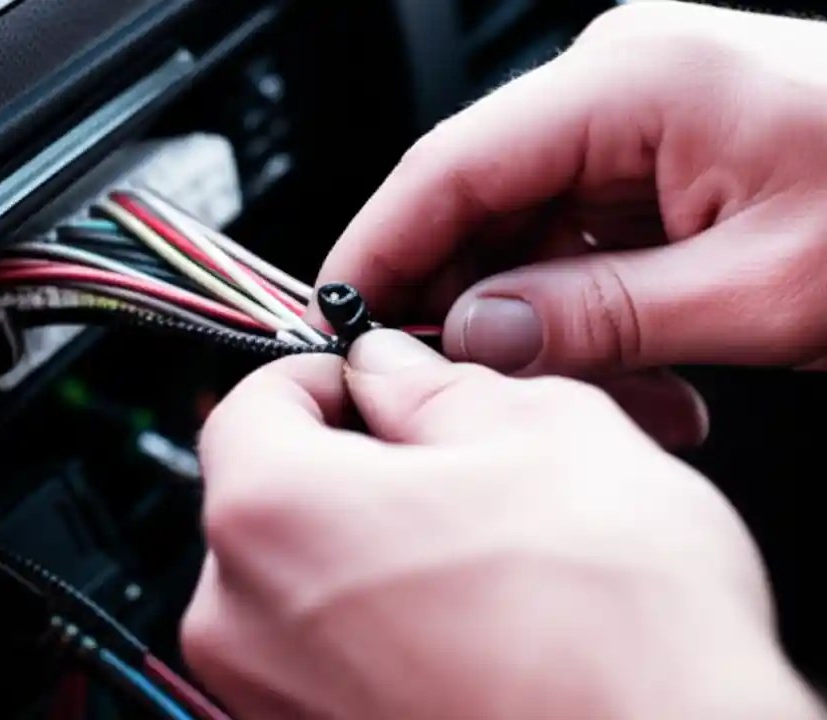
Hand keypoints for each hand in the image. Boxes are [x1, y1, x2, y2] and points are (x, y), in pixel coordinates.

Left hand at [182, 330, 819, 718]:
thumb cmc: (618, 638)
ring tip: (484, 563)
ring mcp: (270, 701)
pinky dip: (382, 634)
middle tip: (456, 472)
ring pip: (305, 585)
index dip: (328, 379)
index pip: (252, 404)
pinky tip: (475, 633)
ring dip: (375, 556)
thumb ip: (439, 388)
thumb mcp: (548, 435)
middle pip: (273, 500)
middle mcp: (242, 622)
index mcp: (273, 513)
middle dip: (355, 471)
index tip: (383, 387)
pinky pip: (327, 662)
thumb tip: (393, 373)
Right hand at [315, 3, 826, 446]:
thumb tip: (475, 336)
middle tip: (468, 393)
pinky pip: (588, 237)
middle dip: (469, 305)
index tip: (337, 320)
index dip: (379, 248)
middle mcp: (623, 81)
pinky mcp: (667, 154)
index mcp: (631, 77)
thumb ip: (595, 314)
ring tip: (601, 397)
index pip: (451, 165)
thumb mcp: (760, 288)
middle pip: (483, 203)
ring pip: (532, 231)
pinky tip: (634, 368)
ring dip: (543, 323)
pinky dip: (593, 309)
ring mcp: (644, 116)